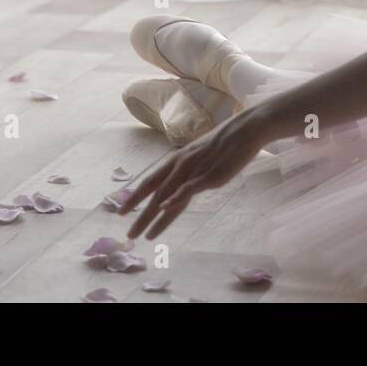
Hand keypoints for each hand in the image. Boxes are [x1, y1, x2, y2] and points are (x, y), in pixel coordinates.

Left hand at [119, 106, 269, 239]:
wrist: (245, 130)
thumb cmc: (226, 142)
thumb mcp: (200, 154)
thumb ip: (190, 168)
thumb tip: (182, 181)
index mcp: (177, 160)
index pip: (150, 181)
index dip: (135, 196)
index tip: (121, 211)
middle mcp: (180, 165)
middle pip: (155, 193)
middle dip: (140, 215)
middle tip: (128, 234)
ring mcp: (193, 170)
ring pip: (168, 195)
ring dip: (153, 216)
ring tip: (142, 234)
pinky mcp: (209, 175)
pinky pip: (188, 189)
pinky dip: (175, 198)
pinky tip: (165, 209)